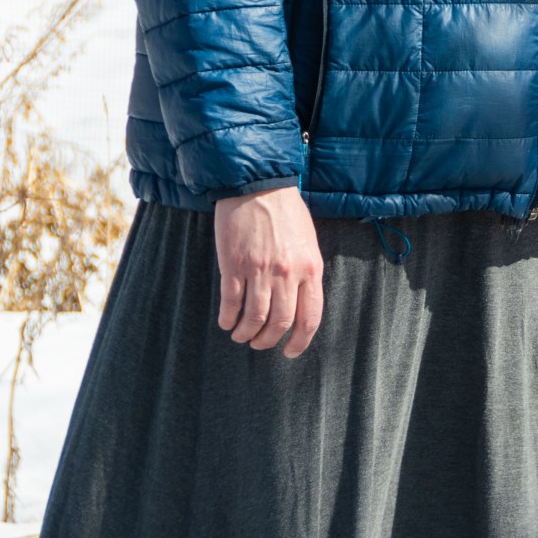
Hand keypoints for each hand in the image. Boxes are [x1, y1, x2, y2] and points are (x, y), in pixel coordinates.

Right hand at [213, 186, 323, 358]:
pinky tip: (227, 322)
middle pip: (280, 323)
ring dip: (246, 334)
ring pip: (254, 319)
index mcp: (311, 268)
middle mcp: (287, 274)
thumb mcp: (308, 241)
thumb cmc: (286, 212)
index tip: (290, 351)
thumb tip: (301, 302)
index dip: (300, 341)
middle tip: (260, 344)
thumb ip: (306, 272)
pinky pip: (231, 304)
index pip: (310, 317)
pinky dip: (228, 319)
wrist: (257, 186)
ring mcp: (260, 271)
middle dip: (268, 341)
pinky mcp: (234, 266)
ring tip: (241, 335)